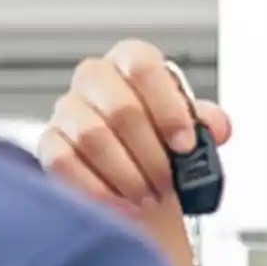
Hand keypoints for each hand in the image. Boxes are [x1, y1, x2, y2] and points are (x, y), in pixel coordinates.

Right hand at [38, 38, 231, 233]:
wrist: (143, 183)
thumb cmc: (166, 148)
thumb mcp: (194, 131)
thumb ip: (208, 123)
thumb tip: (217, 127)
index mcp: (131, 63)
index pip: (142, 65)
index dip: (168, 108)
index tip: (185, 145)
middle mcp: (95, 79)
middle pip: (120, 107)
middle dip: (152, 154)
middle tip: (168, 181)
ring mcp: (67, 110)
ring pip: (93, 136)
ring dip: (128, 174)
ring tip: (147, 195)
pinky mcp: (50, 144)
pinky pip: (65, 162)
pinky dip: (98, 188)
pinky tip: (120, 201)